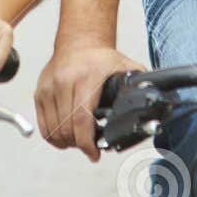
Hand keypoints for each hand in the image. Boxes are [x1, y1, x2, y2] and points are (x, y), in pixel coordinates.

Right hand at [34, 38, 143, 161]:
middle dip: (80, 145)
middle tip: (90, 147)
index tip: (94, 154)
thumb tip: (157, 105)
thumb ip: (139, 86)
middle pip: (67, 129)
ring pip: (54, 130)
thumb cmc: (103, 59)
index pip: (82, 120)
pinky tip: (66, 135)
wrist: (79, 41)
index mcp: (87, 78)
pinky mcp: (39, 92)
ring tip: (79, 140)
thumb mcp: (126, 68)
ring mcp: (48, 87)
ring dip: (67, 142)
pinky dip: (54, 136)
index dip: (87, 143)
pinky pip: (43, 125)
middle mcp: (64, 81)